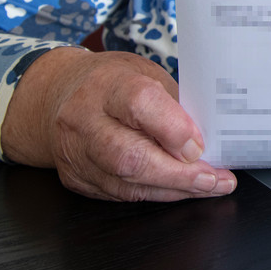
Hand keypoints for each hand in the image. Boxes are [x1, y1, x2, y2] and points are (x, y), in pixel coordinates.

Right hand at [1, 47, 236, 201]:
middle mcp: (84, 120)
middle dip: (178, 174)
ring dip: (173, 189)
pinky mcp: (76, 179)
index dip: (174, 129)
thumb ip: (174, 104)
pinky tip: (179, 189)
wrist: (56, 96)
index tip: (201, 145)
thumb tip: (210, 138)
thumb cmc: (112, 83)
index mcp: (107, 85)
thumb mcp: (146, 75)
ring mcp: (76, 153)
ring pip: (126, 183)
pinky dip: (156, 193)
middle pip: (129, 156)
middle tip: (214, 179)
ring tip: (208, 187)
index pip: (139, 105)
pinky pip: (120, 194)